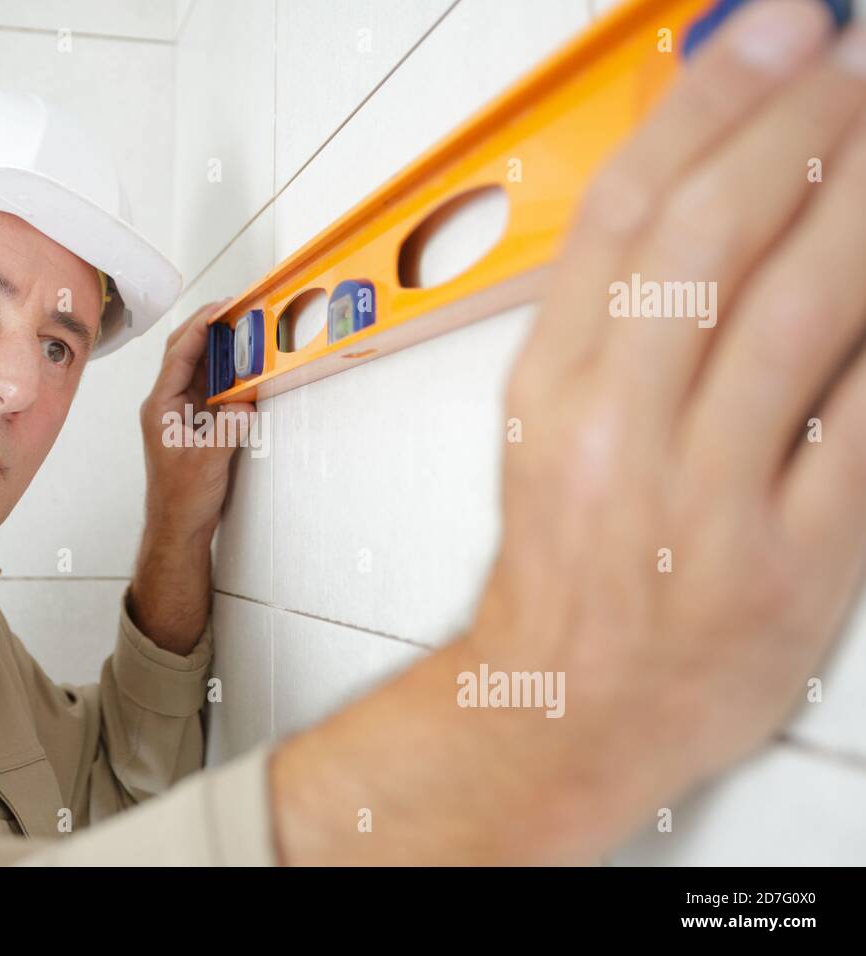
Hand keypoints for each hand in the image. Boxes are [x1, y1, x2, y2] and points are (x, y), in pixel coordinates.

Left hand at [138, 299, 255, 540]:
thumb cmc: (182, 499)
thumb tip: (245, 401)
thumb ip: (228, 428)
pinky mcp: (196, 421)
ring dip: (219, 347)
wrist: (178, 525)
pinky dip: (227, 371)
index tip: (220, 308)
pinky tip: (243, 365)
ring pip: (199, 367)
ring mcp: (181, 411)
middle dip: (208, 328)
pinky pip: (210, 386)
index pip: (179, 356)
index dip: (199, 328)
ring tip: (243, 328)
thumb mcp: (209, 462)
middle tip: (235, 309)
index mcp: (161, 408)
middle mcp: (168, 404)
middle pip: (185, 353)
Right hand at [270, 0, 865, 864]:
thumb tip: (695, 193)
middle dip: (794, 127)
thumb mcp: (550, 425)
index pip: (621, 219)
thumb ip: (612, 315)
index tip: (763, 37)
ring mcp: (710, 498)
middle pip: (710, 243)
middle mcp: (621, 435)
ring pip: (801, 311)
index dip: (701, 107)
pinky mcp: (795, 556)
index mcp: (551, 393)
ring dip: (863, 197)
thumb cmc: (566, 567)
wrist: (572, 705)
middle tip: (849, 60)